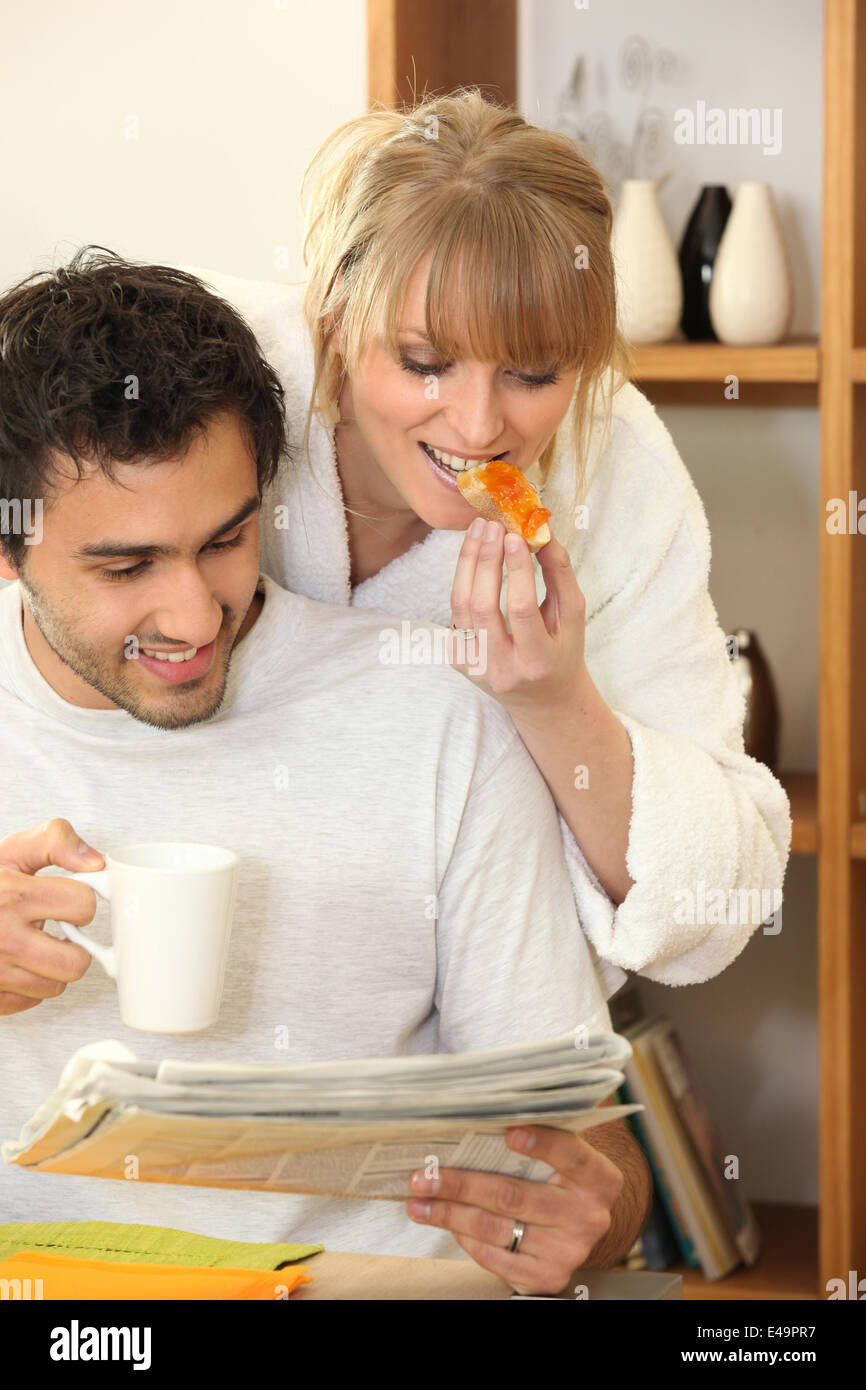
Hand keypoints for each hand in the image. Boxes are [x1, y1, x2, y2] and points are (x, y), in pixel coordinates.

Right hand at [0, 819, 103, 1015]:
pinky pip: (31, 1001)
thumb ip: (55, 842)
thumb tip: (95, 863)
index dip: (80, 900)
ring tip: (35, 945)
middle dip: (74, 945)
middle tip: (60, 931)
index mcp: (12, 896)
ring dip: (52, 966)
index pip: (82, 905)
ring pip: (56, 986)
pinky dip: (29, 985)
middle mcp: (2, 937)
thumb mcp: (12, 852)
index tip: (68, 900)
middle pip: (75, 962)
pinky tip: (19, 962)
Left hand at [405, 1125, 623, 1294]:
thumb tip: (479, 1116)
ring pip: (496, 1228)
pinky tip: (447, 1223)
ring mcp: (568, 1251)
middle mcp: (588, 1216)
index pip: (571, 1154)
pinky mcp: (547, 1277)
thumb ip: (540, 1136)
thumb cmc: (561, 1180)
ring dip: (450, 1214)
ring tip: (419, 1202)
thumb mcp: (564, 1157)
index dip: (542, 1143)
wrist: (579, 1229)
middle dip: (461, 1184)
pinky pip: (496, 1257)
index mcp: (599, 1178)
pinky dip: (466, 1238)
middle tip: (425, 1176)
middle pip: (513, 1195)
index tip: (508, 1132)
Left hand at [448, 518, 587, 716]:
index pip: (521, 610)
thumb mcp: (573, 618)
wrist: (543, 701)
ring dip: (466, 563)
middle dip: (485, 559)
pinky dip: (463, 582)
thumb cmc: (563, 653)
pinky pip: (455, 615)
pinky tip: (473, 559)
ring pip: (460, 607)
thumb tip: (541, 534)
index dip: (516, 570)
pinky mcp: (459, 663)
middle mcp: (502, 670)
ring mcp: (475, 669)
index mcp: (537, 661)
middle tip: (492, 525)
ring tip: (478, 531)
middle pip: (482, 606)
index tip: (514, 536)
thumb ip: (560, 576)